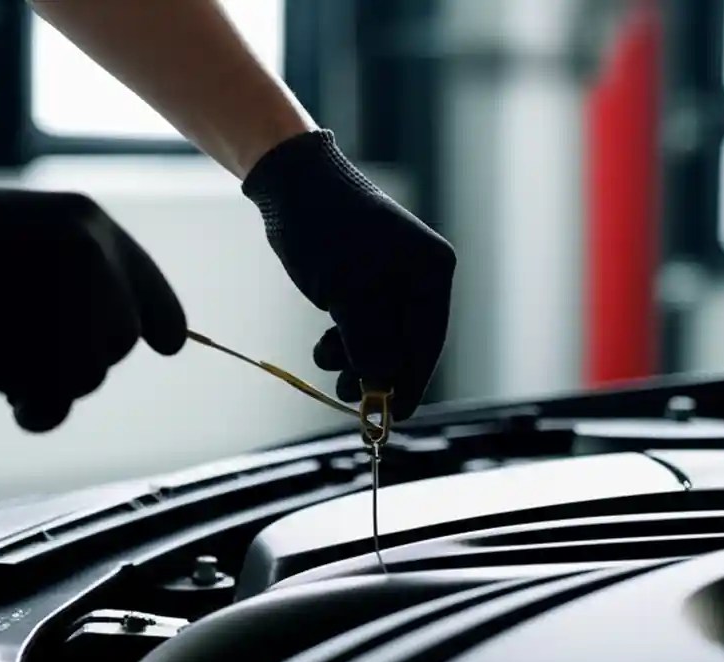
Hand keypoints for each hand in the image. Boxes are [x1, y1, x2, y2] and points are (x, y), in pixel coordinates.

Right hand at [0, 186, 186, 431]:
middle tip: (27, 340)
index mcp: (90, 223)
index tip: (165, 344)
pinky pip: (56, 403)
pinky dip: (37, 410)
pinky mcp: (37, 358)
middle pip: (119, 340)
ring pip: (89, 374)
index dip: (160, 324)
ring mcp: (70, 309)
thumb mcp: (25, 227)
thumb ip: (79, 267)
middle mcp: (93, 262)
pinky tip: (10, 396)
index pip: (151, 291)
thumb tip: (138, 329)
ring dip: (51, 378)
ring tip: (0, 352)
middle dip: (83, 351)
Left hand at [242, 130, 455, 420]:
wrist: (291, 182)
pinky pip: (365, 324)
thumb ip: (370, 343)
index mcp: (431, 270)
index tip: (393, 418)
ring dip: (355, 358)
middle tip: (348, 395)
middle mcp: (420, 275)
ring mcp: (393, 278)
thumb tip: (385, 386)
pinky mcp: (365, 280)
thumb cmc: (325, 230)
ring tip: (327, 359)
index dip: (410, 383)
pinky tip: (326, 342)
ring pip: (382, 338)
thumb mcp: (349, 294)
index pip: (428, 341)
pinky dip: (346, 340)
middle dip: (377, 371)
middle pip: (406, 343)